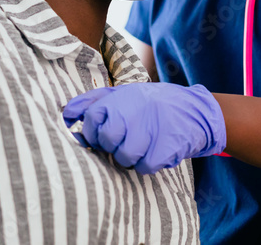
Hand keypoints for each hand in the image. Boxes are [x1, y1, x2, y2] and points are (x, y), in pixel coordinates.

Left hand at [62, 83, 226, 173]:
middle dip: (114, 144)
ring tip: (144, 142)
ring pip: (123, 157)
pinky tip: (157, 148)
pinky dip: (149, 162)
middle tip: (127, 137)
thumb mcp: (124, 93)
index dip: (94, 131)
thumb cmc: (152, 103)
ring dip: (132, 155)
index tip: (103, 133)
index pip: (92, 119)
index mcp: (122, 97)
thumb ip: (93, 101)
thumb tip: (65, 112)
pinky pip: (144, 167)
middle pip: (107, 141)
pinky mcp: (164, 149)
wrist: (195, 110)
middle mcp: (134, 112)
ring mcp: (150, 131)